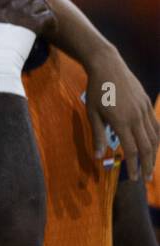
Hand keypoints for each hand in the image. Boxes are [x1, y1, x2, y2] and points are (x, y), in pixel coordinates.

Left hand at [83, 46, 157, 177]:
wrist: (108, 66)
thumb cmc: (96, 91)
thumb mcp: (92, 113)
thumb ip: (97, 135)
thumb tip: (98, 157)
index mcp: (121, 121)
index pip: (131, 150)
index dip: (133, 166)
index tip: (132, 178)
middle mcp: (136, 117)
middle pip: (146, 147)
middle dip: (146, 165)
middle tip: (145, 179)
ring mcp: (144, 110)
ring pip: (154, 137)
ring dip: (153, 154)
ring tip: (150, 167)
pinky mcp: (147, 103)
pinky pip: (156, 125)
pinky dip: (157, 138)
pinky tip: (154, 146)